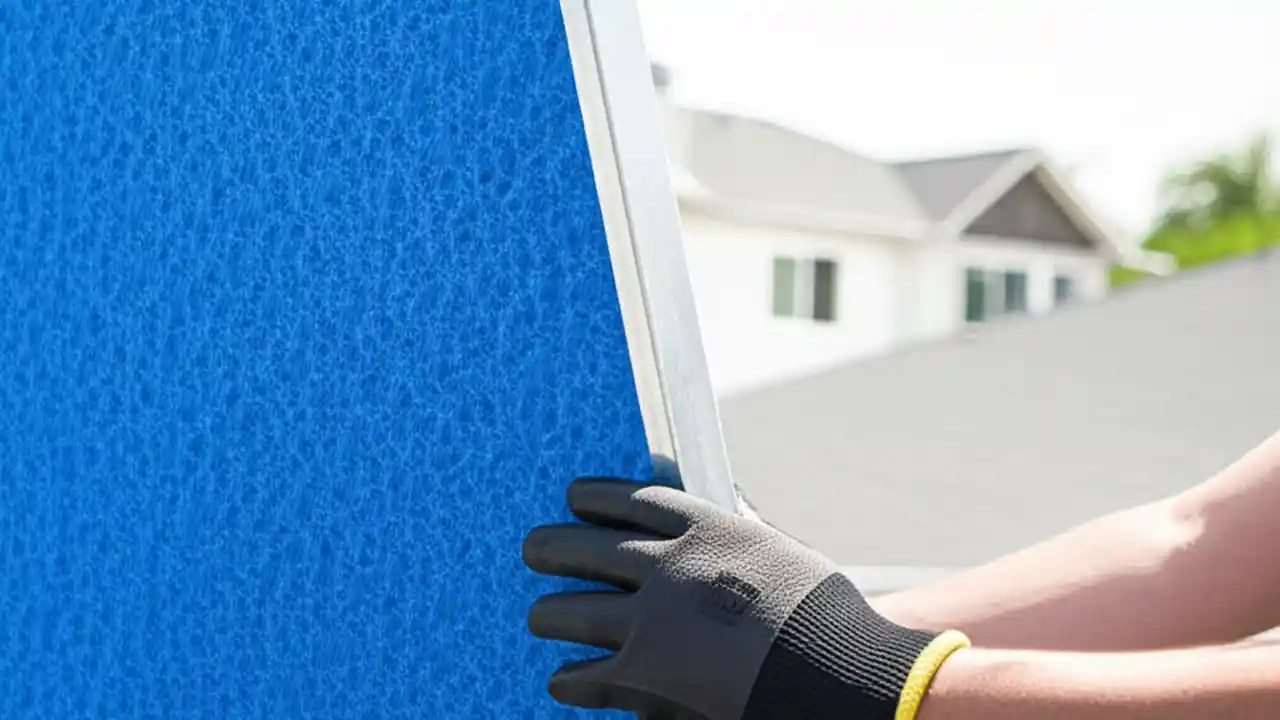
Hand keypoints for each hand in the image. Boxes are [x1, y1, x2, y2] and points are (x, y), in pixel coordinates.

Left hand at [523, 478, 967, 719]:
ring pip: (565, 611)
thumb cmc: (820, 615)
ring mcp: (646, 619)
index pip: (626, 500)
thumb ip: (743, 530)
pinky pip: (580, 674)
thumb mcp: (784, 553)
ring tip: (542, 616)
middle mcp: (664, 563)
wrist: (833, 676)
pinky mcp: (639, 674)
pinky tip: (565, 680)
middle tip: (534, 549)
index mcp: (702, 526)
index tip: (574, 498)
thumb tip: (726, 506)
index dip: (592, 498)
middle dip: (550, 547)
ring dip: (550, 614)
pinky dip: (570, 679)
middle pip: (580, 546)